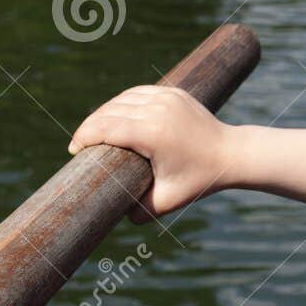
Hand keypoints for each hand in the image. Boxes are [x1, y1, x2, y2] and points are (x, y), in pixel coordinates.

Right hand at [67, 85, 231, 222]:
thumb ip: (139, 211)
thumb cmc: (200, 179)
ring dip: (104, 112)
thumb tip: (116, 213)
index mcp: (153, 133)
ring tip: (94, 130)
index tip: (74, 150)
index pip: (106, 128)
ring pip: (122, 99)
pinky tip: (114, 114)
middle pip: (110, 112)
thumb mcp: (167, 200)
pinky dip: (123, 102)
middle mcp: (158, 110)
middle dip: (90, 126)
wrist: (232, 154)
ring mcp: (167, 97)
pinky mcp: (173, 92)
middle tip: (80, 143)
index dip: (85, 137)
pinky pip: (138, 92)